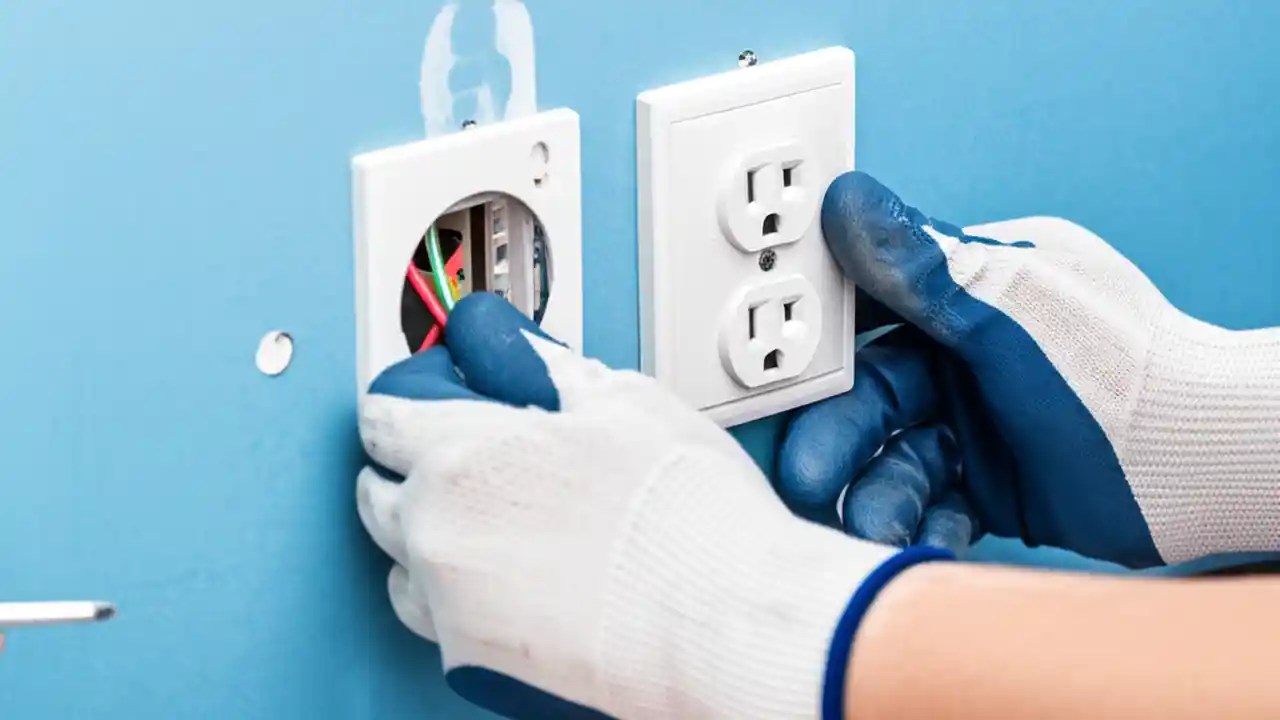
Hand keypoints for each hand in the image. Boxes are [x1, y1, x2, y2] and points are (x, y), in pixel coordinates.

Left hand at [356, 294, 946, 718]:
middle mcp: (437, 534)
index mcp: (462, 455)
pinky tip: (527, 581)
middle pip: (376, 492)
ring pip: (402, 563)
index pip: (383, 414)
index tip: (431, 401)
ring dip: (435, 540)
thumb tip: (515, 350)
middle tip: (475, 462)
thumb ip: (548, 371)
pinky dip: (466, 599)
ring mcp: (450, 608)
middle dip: (414, 471)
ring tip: (506, 529)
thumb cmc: (690, 521)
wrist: (727, 625)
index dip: (412, 399)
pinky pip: (442, 621)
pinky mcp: (473, 666)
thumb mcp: (626, 404)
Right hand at [779, 171, 1279, 567]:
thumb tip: (850, 200)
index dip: (817, 345)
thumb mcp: (1005, 306)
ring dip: (878, 494)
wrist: (1194, 460)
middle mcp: (962, 359)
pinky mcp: (990, 487)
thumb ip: (919, 265)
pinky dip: (922, 525)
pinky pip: (935, 505)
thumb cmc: (1114, 365)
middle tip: (808, 474)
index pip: (866, 312)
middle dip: (838, 440)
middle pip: (870, 400)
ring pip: (897, 460)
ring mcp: (975, 424)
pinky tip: (918, 540)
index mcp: (963, 297)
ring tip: (876, 529)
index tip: (777, 372)